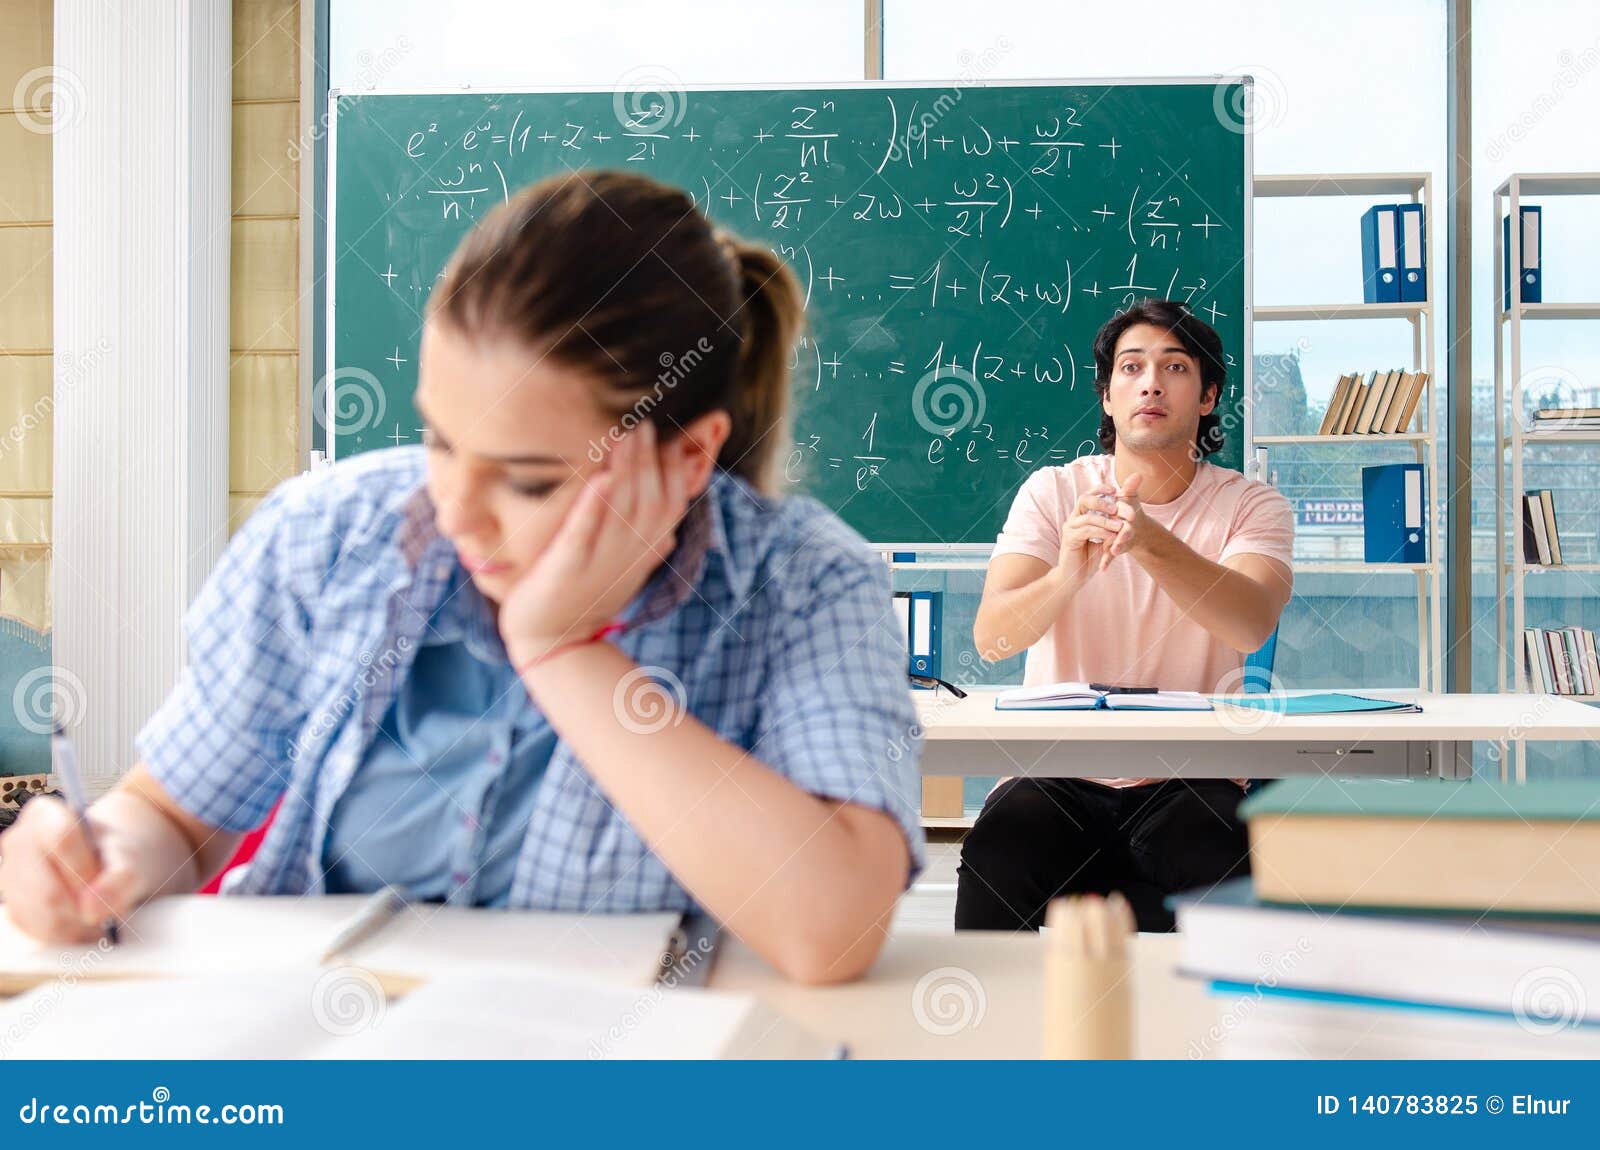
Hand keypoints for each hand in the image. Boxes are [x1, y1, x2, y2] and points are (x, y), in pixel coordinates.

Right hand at [0, 797, 147, 943]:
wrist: (106, 860)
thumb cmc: (113, 851)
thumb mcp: (129, 856)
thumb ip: (120, 878)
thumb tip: (91, 909)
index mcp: (43, 814)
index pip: (62, 841)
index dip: (88, 868)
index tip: (105, 878)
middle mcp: (17, 844)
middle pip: (48, 891)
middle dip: (87, 904)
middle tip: (109, 900)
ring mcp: (10, 879)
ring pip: (44, 918)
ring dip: (81, 922)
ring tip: (101, 908)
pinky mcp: (15, 909)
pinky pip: (42, 934)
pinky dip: (71, 933)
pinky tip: (87, 919)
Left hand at [498, 421, 690, 666]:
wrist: (554, 641)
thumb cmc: (588, 597)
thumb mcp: (626, 568)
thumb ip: (649, 544)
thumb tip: (673, 528)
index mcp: (644, 548)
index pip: (673, 500)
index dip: (676, 466)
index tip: (672, 430)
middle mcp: (629, 553)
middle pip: (651, 497)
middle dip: (650, 456)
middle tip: (645, 415)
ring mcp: (600, 561)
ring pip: (623, 509)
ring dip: (627, 468)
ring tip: (627, 430)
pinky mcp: (566, 568)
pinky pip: (583, 533)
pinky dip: (593, 505)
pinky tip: (599, 476)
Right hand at [1057, 483, 1124, 577]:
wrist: (1077, 576)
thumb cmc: (1092, 556)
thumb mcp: (1108, 537)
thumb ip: (1115, 524)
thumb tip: (1129, 513)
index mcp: (1082, 514)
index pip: (1089, 495)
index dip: (1100, 489)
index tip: (1114, 490)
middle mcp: (1074, 518)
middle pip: (1083, 499)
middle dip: (1101, 501)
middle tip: (1116, 508)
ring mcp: (1070, 528)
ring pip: (1087, 517)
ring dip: (1105, 521)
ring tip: (1120, 527)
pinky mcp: (1069, 539)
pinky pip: (1086, 531)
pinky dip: (1101, 532)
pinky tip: (1112, 537)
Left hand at [1099, 472, 1148, 569]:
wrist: (1135, 528)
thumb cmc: (1128, 508)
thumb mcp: (1130, 498)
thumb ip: (1131, 488)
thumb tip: (1138, 474)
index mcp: (1129, 515)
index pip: (1130, 514)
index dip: (1129, 514)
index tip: (1131, 516)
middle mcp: (1128, 528)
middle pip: (1126, 532)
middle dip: (1123, 535)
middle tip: (1120, 539)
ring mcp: (1122, 540)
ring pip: (1118, 544)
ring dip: (1115, 549)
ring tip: (1110, 553)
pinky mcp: (1117, 548)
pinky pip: (1110, 555)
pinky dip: (1107, 561)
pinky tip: (1102, 568)